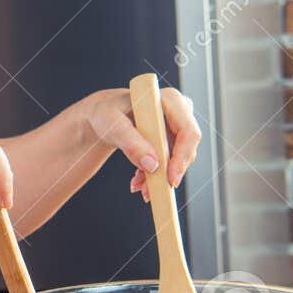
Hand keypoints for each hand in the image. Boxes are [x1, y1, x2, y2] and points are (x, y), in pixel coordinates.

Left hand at [76, 87, 200, 200]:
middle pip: (186, 148)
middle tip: (148, 191)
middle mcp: (179, 111)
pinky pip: (170, 161)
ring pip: (178, 159)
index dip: (182, 157)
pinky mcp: (172, 139)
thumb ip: (131, 143)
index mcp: (170, 100)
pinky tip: (139, 181)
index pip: (188, 131)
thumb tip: (153, 165)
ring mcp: (177, 126)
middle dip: (167, 172)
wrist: (104, 114)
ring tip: (138, 187)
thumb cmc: (107, 112)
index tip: (170, 179)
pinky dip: (154, 174)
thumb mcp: (113, 125)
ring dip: (159, 176)